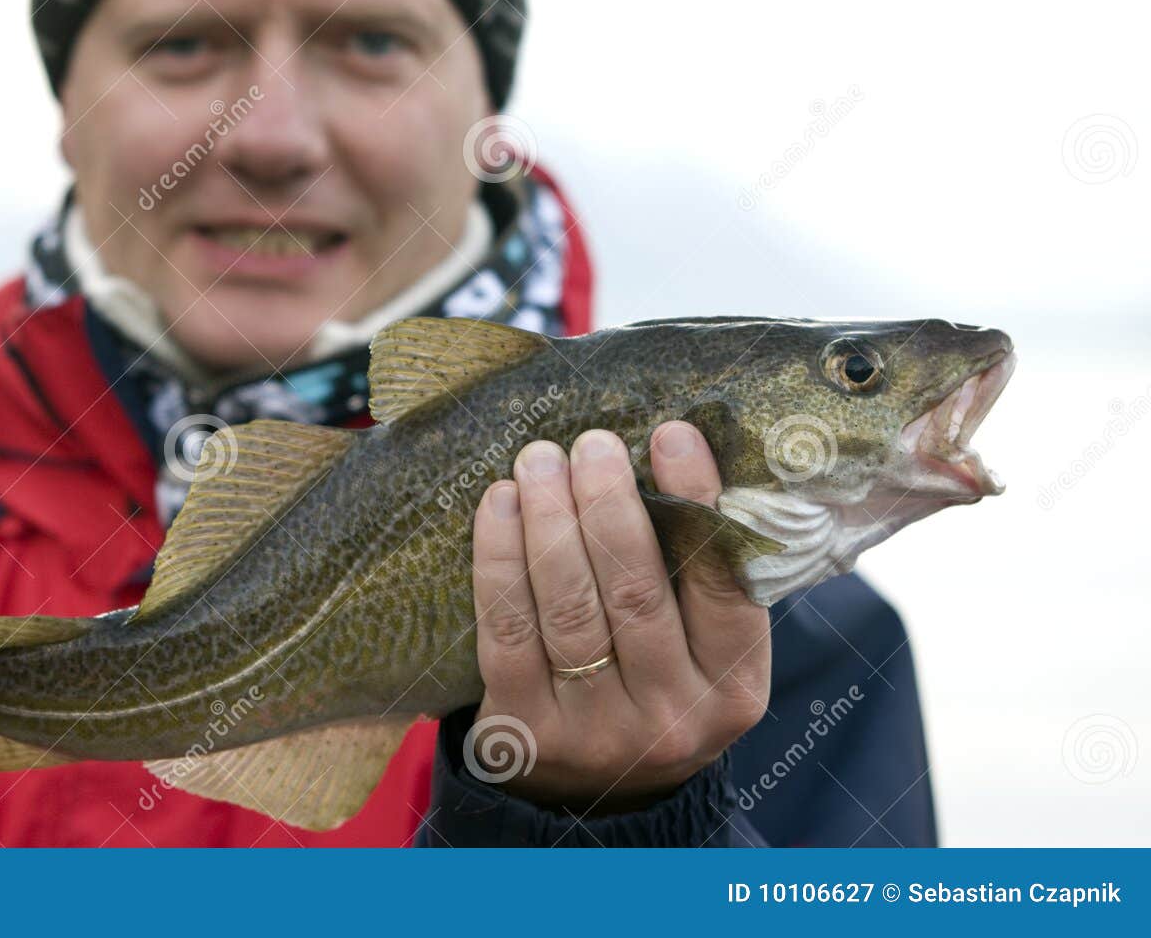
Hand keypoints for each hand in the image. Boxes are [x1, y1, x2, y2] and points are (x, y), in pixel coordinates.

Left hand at [469, 423, 769, 813]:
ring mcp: (594, 729)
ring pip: (568, 606)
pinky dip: (498, 559)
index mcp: (733, 686)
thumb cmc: (653, 687)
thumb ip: (702, 576)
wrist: (590, 798)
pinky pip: (505, 628)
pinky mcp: (523, 730)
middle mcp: (671, 715)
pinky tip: (497, 506)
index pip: (724, 584)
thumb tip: (676, 449)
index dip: (698, 501)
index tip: (671, 432)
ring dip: (548, 519)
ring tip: (538, 460)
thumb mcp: (704, 654)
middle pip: (636, 591)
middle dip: (608, 503)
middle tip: (590, 442)